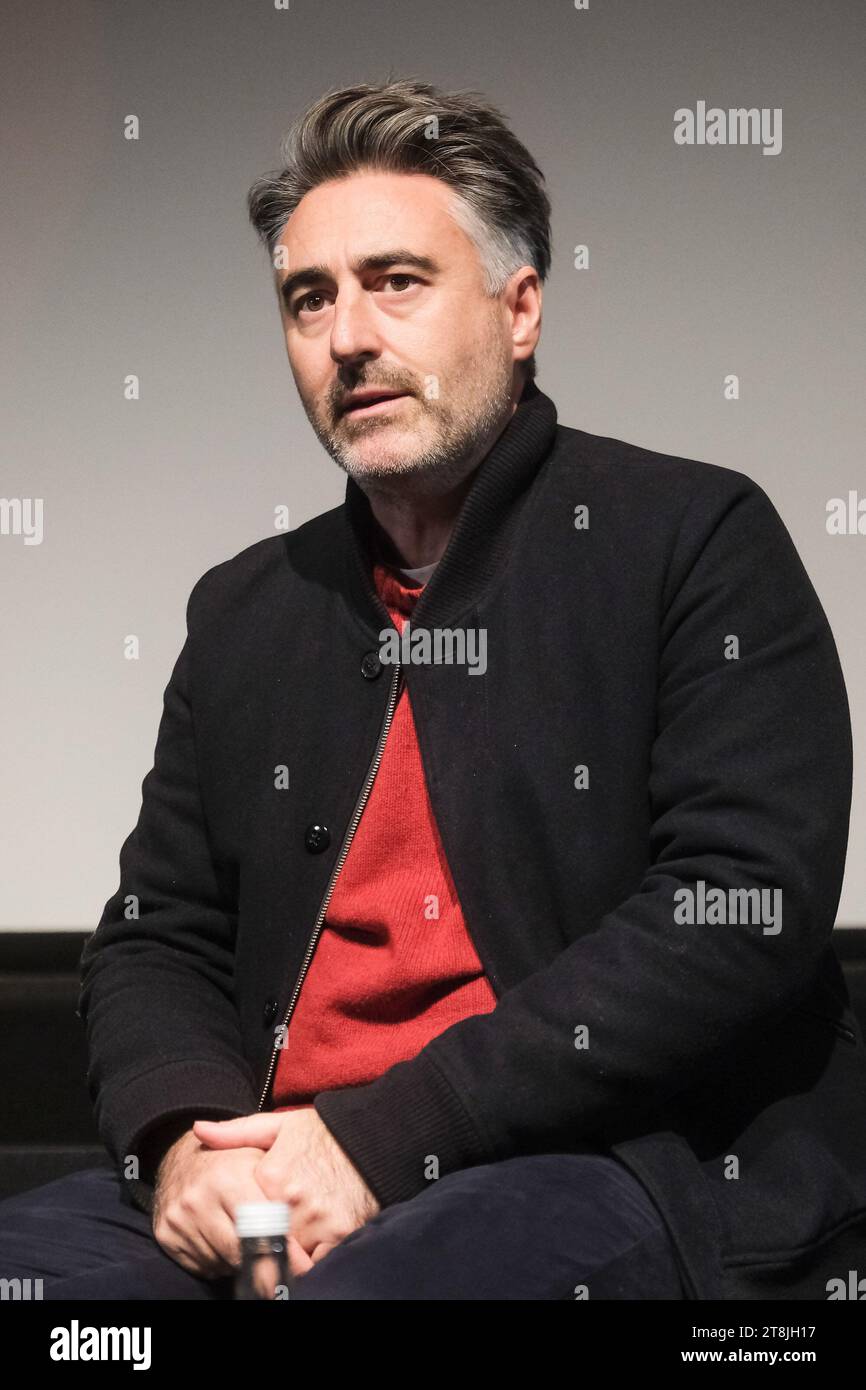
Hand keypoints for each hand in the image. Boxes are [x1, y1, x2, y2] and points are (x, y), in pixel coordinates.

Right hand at [151, 1129, 315, 1279]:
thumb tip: (305, 1230)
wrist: (182, 1156)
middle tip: (280, 1266)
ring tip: (246, 1238)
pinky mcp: (165, 1236)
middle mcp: (198, 1199)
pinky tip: (223, 1239)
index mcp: (227, 1178)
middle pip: (240, 1252)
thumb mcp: (260, 1154)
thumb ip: (282, 1187)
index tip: (300, 1267)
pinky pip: (202, 1266)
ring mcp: (178, 1220)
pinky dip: (218, 1261)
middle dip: (263, 1262)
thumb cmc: (232, 1158)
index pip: (261, 1228)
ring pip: (222, 1263)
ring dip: (239, 1260)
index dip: (284, 1250)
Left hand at [193, 1108, 380, 1263]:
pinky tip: (311, 1249)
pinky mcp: (341, 1232)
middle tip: (265, 1243)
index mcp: (270, 1175)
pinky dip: (312, 1261)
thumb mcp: (279, 1125)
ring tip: (289, 1243)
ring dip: (288, 1253)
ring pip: (289, 1254)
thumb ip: (237, 1133)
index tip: (241, 1231)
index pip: (243, 1216)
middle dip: (263, 1243)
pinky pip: (317, 1261)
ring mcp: (317, 1219)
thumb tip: (199, 1130)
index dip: (242, 1226)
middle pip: (263, 1239)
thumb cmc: (323, 1134)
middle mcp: (291, 1200)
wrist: (373, 1136)